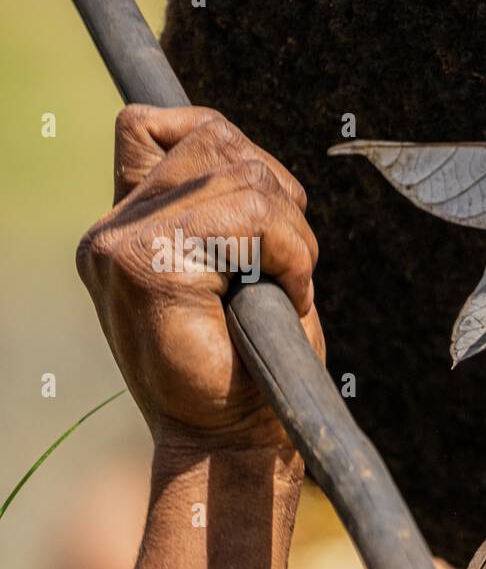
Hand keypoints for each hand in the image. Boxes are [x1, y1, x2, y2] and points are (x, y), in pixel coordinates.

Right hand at [77, 105, 322, 452]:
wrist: (236, 443)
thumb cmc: (251, 368)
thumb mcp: (243, 273)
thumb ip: (225, 210)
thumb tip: (243, 149)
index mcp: (127, 227)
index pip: (151, 125)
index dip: (217, 137)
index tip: (266, 203)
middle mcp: (112, 230)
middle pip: (212, 138)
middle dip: (278, 191)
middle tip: (290, 264)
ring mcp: (120, 245)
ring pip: (238, 172)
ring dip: (291, 229)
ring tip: (286, 285)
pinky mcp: (146, 266)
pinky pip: (248, 215)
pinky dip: (289, 250)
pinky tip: (285, 294)